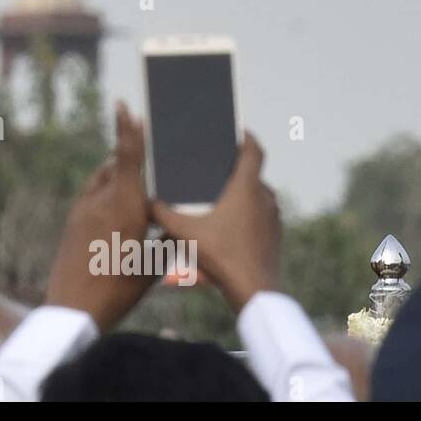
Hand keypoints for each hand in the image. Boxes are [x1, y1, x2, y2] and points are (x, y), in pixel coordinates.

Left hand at [45, 102, 156, 331]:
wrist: (74, 306)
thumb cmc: (119, 288)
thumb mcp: (154, 263)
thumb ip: (165, 236)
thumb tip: (174, 222)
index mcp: (124, 205)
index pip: (127, 157)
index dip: (127, 129)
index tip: (124, 105)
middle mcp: (100, 200)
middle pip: (117, 165)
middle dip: (131, 155)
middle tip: (148, 146)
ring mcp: (82, 208)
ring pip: (103, 179)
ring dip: (118, 175)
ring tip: (137, 182)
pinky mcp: (73, 220)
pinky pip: (92, 194)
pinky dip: (106, 191)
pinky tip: (117, 206)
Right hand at [150, 133, 280, 312]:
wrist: (254, 291)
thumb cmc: (221, 256)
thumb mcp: (184, 232)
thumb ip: (162, 213)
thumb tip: (147, 201)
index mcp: (246, 188)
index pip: (254, 150)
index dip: (246, 137)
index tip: (236, 130)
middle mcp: (264, 198)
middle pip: (251, 174)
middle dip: (233, 170)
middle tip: (214, 169)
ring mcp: (272, 218)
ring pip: (256, 197)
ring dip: (239, 195)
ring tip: (217, 200)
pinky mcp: (273, 236)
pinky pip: (259, 217)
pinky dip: (245, 216)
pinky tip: (225, 229)